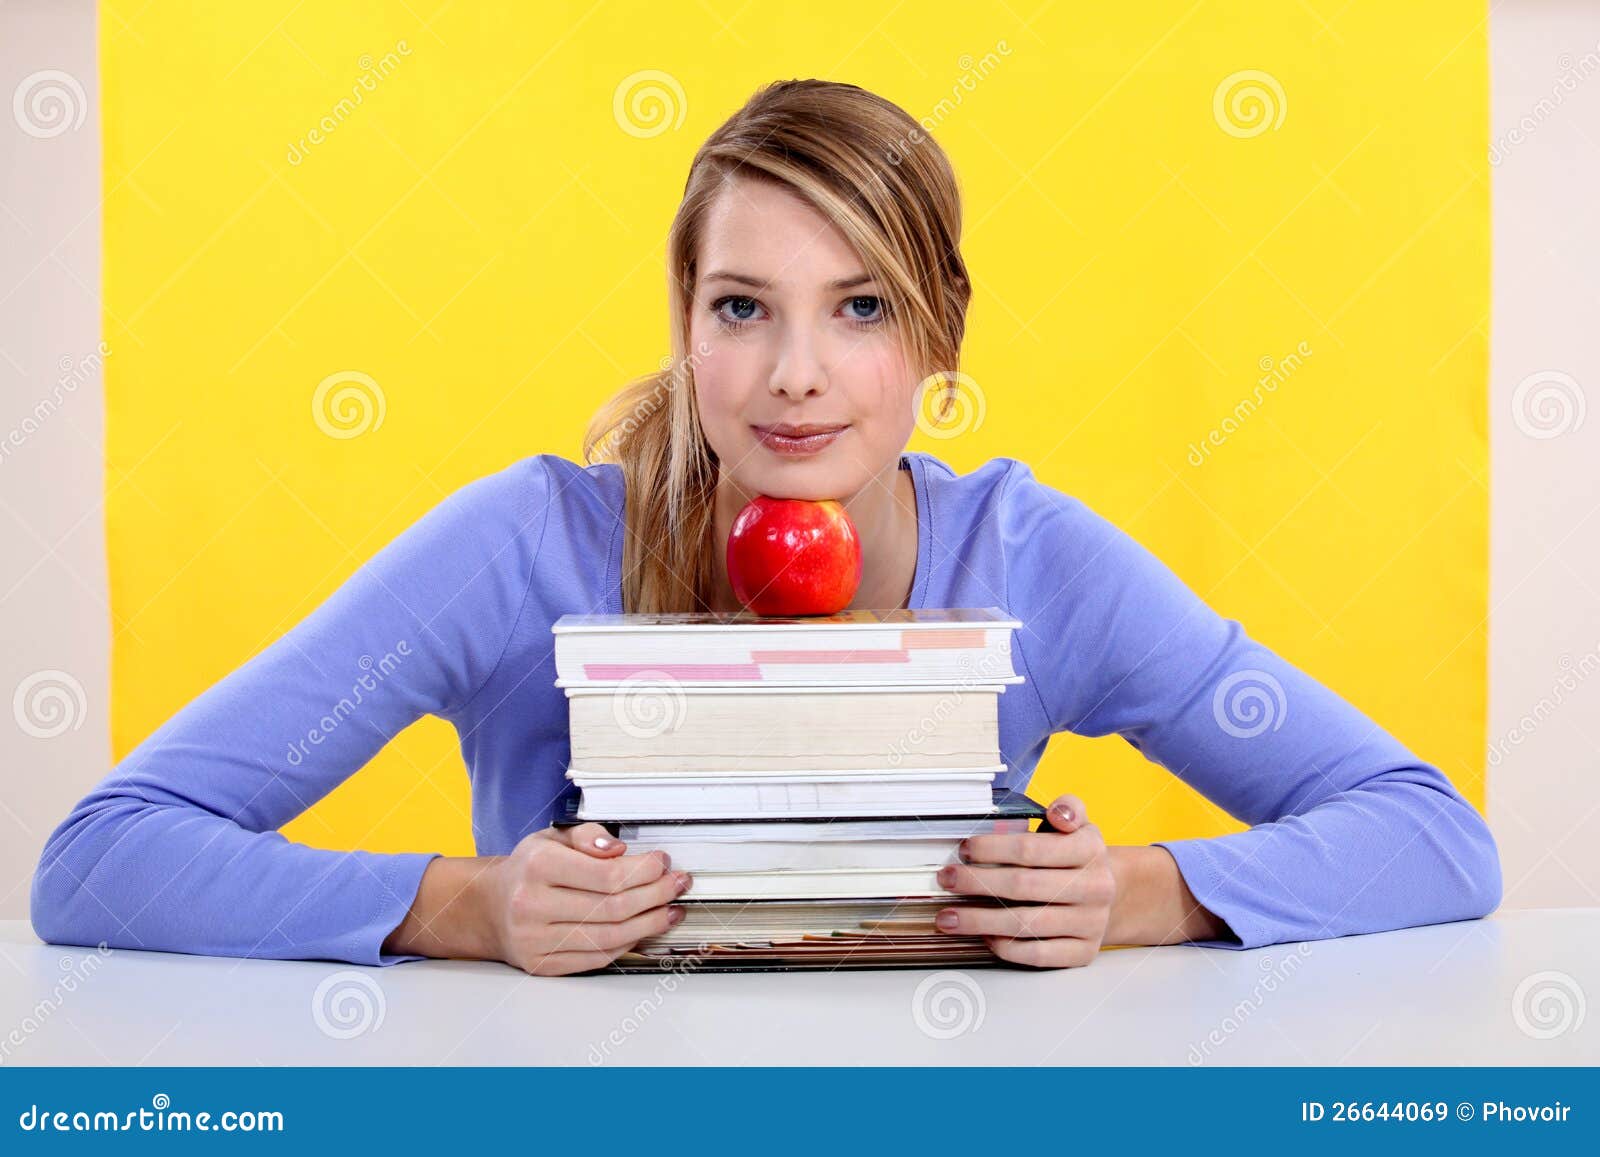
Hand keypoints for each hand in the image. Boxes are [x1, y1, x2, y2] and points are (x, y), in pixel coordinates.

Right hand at [481, 822, 692, 975]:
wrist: (491, 906)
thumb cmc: (530, 868)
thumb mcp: (552, 837)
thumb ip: (588, 835)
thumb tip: (620, 850)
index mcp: (538, 866)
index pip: (606, 875)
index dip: (644, 871)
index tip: (663, 863)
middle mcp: (532, 905)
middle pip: (612, 908)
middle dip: (656, 895)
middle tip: (678, 884)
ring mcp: (535, 940)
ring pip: (609, 938)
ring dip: (650, 923)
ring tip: (670, 909)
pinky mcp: (542, 965)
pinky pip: (597, 958)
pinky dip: (628, 944)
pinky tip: (645, 929)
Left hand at [933, 793, 1114, 967]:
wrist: (1113, 896)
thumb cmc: (1078, 858)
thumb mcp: (1080, 824)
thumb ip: (1067, 808)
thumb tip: (1058, 811)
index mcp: (1089, 850)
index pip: (1032, 849)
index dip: (992, 849)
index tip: (964, 850)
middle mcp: (1094, 887)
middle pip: (1023, 886)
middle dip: (976, 883)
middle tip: (946, 880)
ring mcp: (1091, 922)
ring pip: (1026, 924)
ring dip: (979, 921)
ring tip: (948, 917)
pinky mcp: (1083, 952)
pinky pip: (1038, 955)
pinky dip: (1006, 947)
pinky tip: (984, 937)